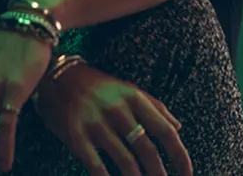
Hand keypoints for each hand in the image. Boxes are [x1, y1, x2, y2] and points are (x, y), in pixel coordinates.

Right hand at [35, 63, 192, 175]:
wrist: (55, 77)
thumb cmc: (97, 85)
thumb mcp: (128, 88)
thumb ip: (154, 106)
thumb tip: (177, 128)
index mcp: (133, 97)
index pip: (164, 130)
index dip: (180, 155)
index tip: (188, 173)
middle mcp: (117, 109)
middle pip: (147, 149)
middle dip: (159, 174)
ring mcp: (96, 123)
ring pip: (126, 162)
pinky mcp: (76, 136)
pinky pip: (97, 166)